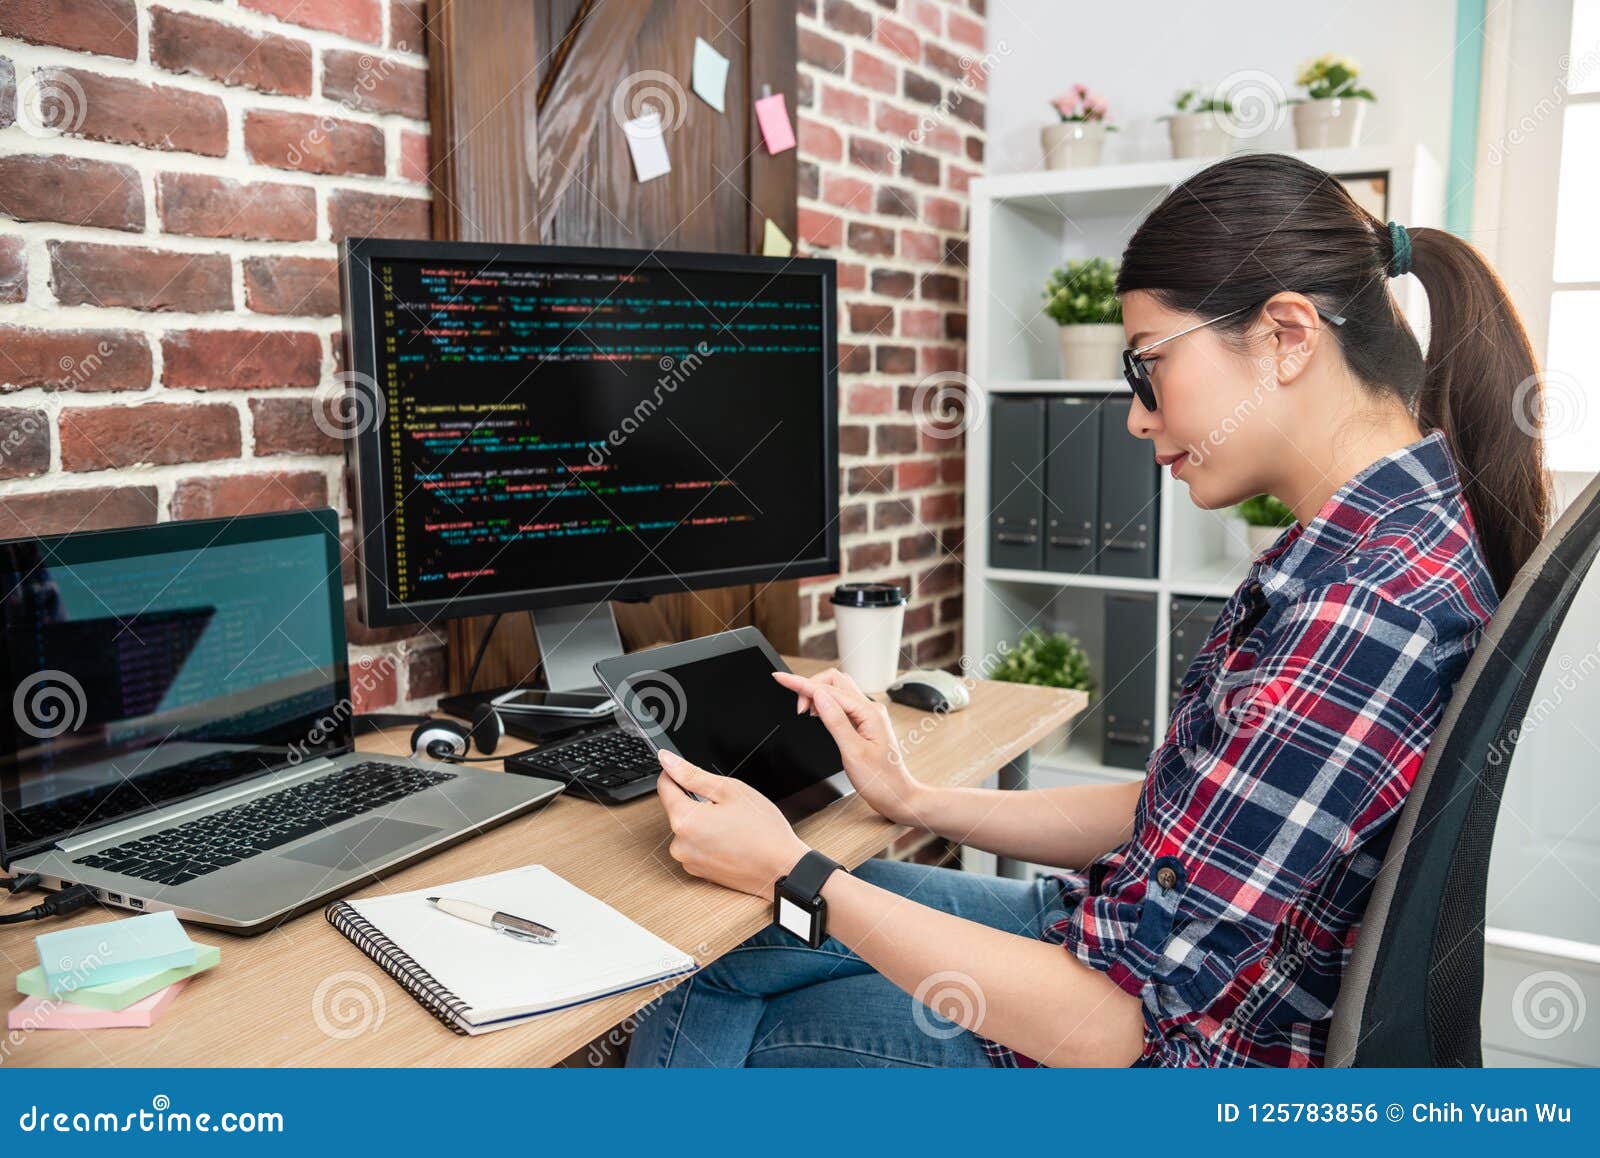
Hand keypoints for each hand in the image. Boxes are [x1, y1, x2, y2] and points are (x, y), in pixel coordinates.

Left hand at [655, 750, 809, 896]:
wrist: (781, 868)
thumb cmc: (763, 830)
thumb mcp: (729, 790)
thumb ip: (693, 774)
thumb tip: (667, 760)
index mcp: (684, 820)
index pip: (664, 786)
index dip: (676, 773)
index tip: (689, 772)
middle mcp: (680, 844)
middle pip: (678, 808)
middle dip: (697, 801)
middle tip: (726, 804)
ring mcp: (688, 861)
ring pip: (688, 828)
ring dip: (703, 821)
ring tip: (732, 825)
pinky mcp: (698, 872)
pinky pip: (696, 846)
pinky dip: (708, 840)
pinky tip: (731, 840)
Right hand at [771, 668, 928, 826]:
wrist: (897, 796)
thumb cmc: (880, 780)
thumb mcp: (853, 752)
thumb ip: (835, 721)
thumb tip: (819, 696)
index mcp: (869, 713)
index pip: (829, 690)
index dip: (802, 684)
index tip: (781, 678)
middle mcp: (870, 709)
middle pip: (834, 681)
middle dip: (810, 687)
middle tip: (797, 709)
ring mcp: (868, 715)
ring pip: (837, 690)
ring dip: (817, 695)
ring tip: (804, 712)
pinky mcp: (864, 723)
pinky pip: (841, 703)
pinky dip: (825, 704)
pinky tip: (817, 714)